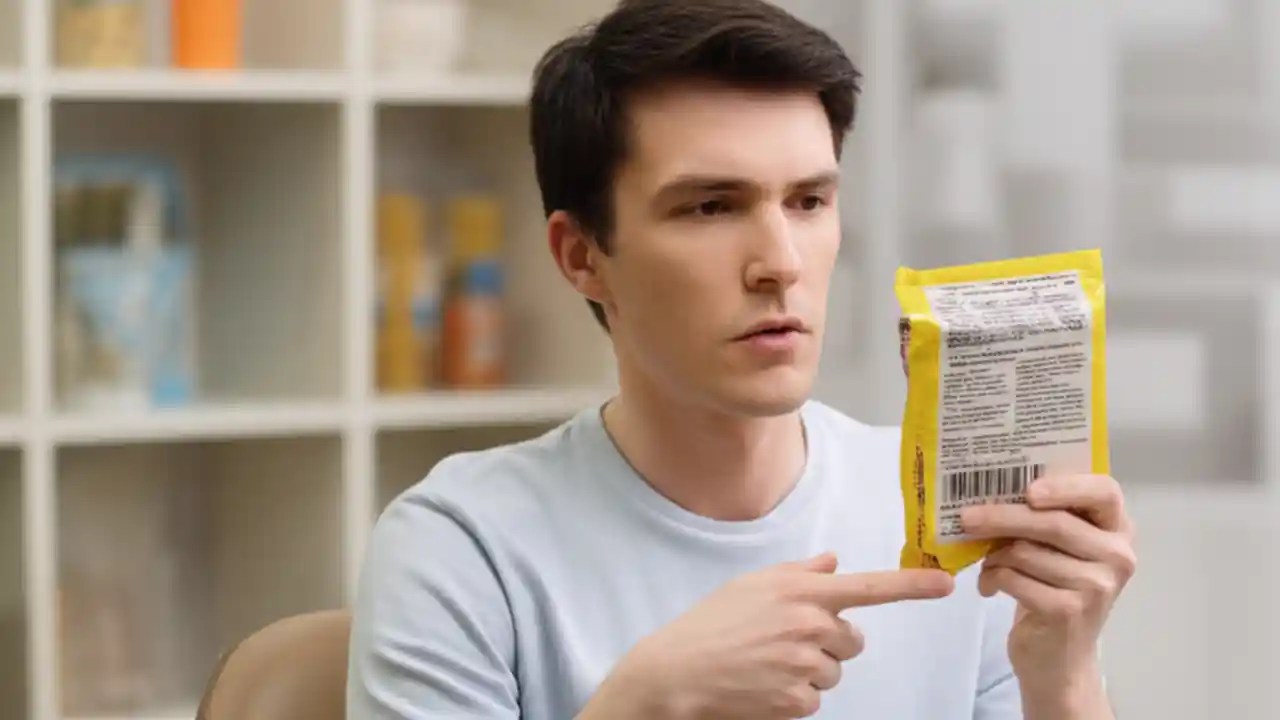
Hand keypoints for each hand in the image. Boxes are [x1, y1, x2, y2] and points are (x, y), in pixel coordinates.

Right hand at [580, 554, 953, 719]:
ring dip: (811, 669)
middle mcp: (809, 625)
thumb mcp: (751, 584)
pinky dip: (795, 695)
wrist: (676, 672)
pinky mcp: (798, 699)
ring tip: (768, 663)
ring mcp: (805, 664)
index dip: (912, 586)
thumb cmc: (710, 623)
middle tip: (786, 641)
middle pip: (852, 639)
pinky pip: (817, 697)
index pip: (868, 587)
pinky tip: (765, 684)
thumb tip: (832, 563)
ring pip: (835, 670)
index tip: (946, 584)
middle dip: (828, 642)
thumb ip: (798, 573)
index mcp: (800, 591)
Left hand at [962, 474, 1136, 715]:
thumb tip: (989, 488)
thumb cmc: (1055, 589)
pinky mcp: (1068, 611)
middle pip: (1053, 523)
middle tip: (966, 517)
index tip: (1028, 490)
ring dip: (995, 555)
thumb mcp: (1059, 550)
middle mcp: (1117, 556)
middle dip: (1003, 517)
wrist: (1059, 658)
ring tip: (987, 562)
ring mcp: (1096, 586)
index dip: (1066, 485)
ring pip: (1026, 552)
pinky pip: (1014, 578)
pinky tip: (988, 586)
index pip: (1106, 492)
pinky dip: (992, 578)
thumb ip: (1045, 518)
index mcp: (1118, 531)